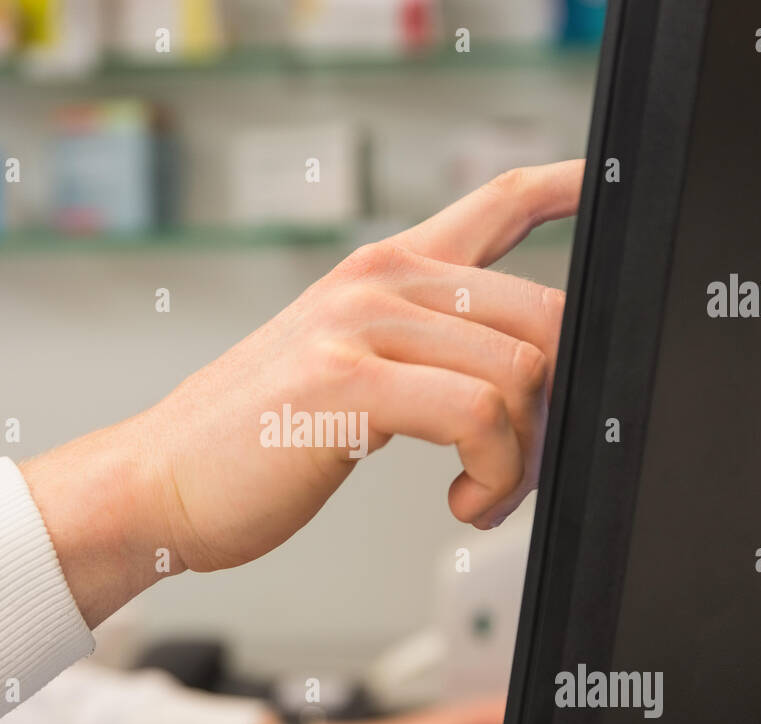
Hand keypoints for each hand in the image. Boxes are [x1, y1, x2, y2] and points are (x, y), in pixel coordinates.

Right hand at [23, 161, 582, 626]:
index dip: (565, 187)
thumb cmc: (251, 440)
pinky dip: (492, 476)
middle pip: (543, 313)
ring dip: (522, 458)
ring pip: (520, 373)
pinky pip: (479, 419)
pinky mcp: (348, 383)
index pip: (495, 205)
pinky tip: (462, 503)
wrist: (157, 483)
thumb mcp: (342, 370)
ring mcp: (361, 325)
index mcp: (382, 271)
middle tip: (521, 470)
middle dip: (557, 408)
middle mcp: (379, 280)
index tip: (603, 185)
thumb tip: (518, 382)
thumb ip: (423, 355)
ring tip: (481, 496)